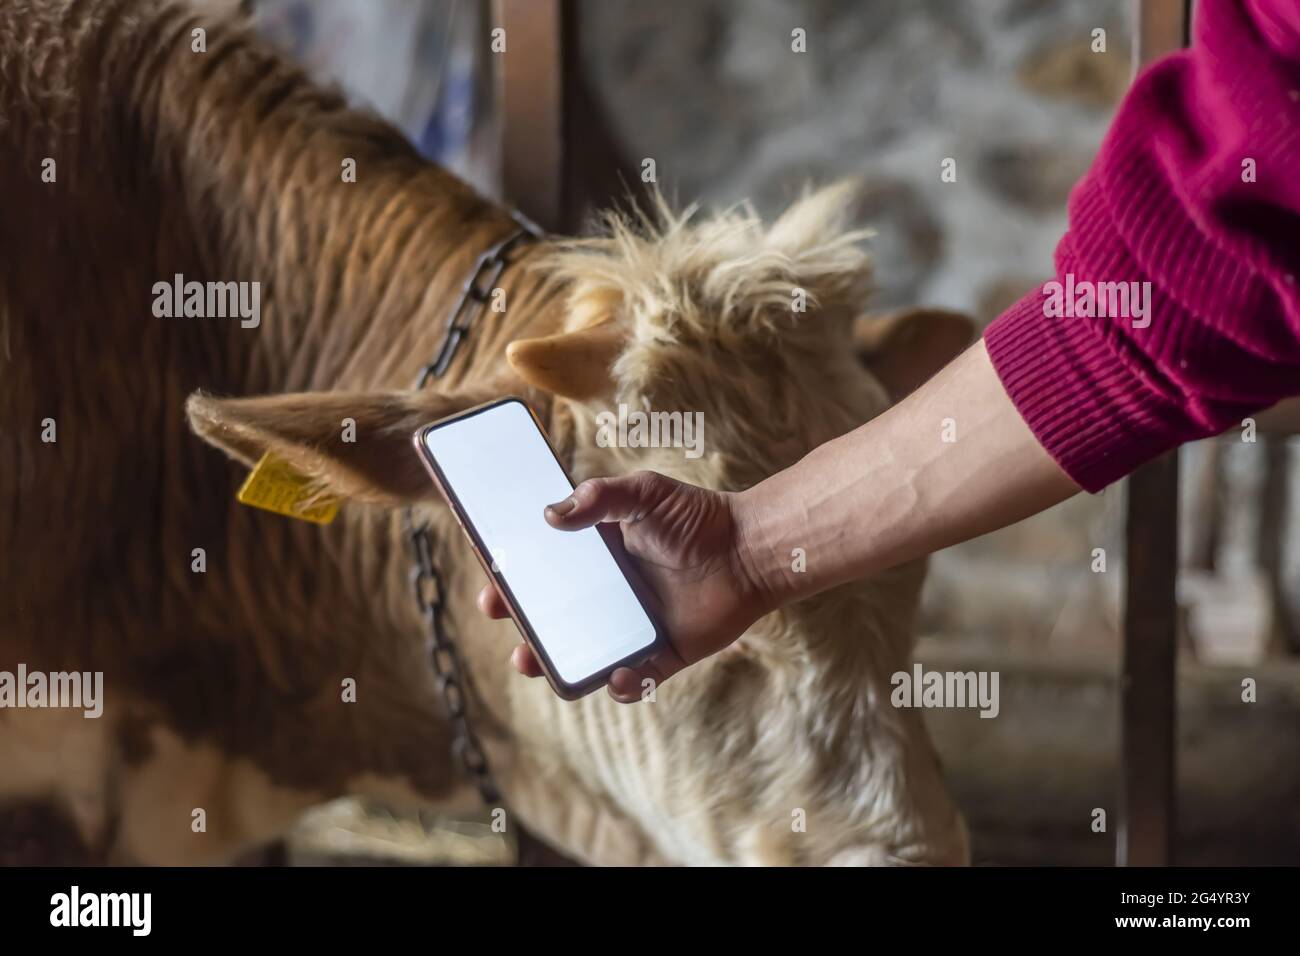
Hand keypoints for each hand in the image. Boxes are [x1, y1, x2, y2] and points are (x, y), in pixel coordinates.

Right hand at [476, 470, 772, 702]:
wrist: (752, 549)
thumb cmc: (698, 517)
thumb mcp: (644, 493)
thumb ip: (599, 498)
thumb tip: (549, 516)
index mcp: (597, 558)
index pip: (543, 571)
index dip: (512, 578)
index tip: (491, 580)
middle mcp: (608, 596)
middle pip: (552, 617)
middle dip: (520, 624)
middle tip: (503, 618)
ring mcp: (632, 627)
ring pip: (582, 655)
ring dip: (553, 664)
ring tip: (534, 662)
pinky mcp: (662, 654)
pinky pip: (633, 679)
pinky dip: (620, 684)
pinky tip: (617, 674)